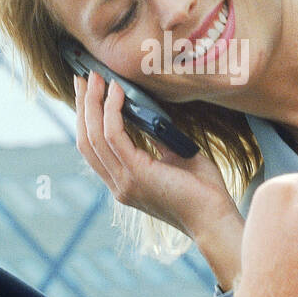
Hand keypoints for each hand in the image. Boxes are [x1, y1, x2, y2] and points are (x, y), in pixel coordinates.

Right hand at [74, 71, 242, 285]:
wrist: (215, 218)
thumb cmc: (203, 190)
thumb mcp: (175, 157)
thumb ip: (157, 140)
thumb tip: (147, 111)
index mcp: (124, 183)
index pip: (93, 149)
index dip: (86, 119)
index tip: (89, 92)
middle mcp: (118, 184)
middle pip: (86, 140)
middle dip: (82, 106)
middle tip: (83, 78)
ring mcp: (124, 182)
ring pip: (94, 137)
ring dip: (92, 103)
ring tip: (97, 78)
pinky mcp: (136, 175)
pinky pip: (114, 136)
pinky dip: (112, 110)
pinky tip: (117, 92)